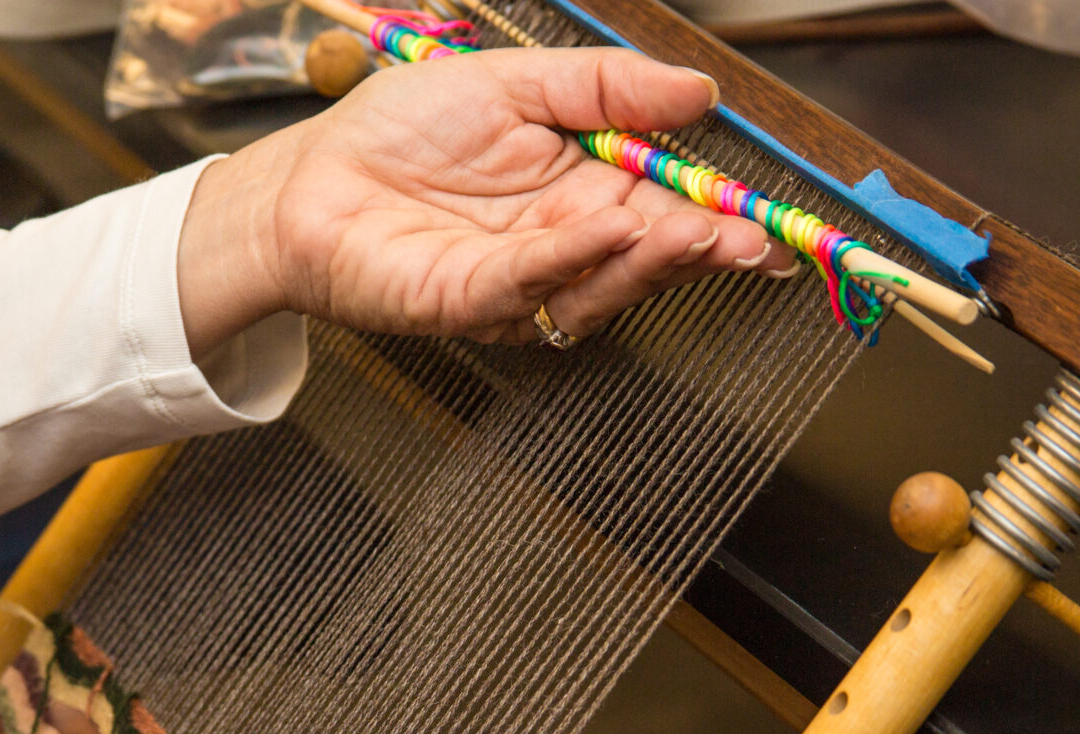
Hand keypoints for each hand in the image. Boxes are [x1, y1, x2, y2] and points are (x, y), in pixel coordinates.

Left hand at [176, 47, 799, 355]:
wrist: (309, 177)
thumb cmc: (398, 132)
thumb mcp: (514, 83)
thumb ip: (604, 89)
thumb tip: (697, 90)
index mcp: (581, 193)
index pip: (667, 212)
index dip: (721, 219)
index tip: (770, 224)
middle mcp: (559, 248)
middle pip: (647, 261)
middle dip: (700, 252)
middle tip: (746, 240)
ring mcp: (517, 286)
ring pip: (598, 286)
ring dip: (646, 259)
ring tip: (688, 230)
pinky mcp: (467, 304)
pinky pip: (529, 286)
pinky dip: (568, 259)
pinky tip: (601, 227)